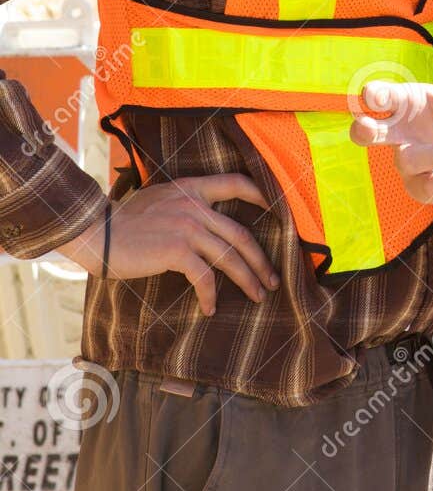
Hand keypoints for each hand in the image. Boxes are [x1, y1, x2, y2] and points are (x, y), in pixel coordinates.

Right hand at [55, 174, 279, 316]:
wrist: (97, 232)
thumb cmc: (124, 221)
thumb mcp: (159, 198)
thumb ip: (184, 203)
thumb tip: (205, 222)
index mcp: (192, 188)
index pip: (236, 183)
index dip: (260, 195)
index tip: (277, 211)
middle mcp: (195, 205)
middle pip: (242, 234)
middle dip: (262, 261)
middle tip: (273, 280)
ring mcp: (188, 227)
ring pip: (231, 257)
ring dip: (248, 280)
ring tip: (258, 296)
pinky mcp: (177, 250)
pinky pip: (205, 276)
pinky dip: (211, 295)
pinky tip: (210, 308)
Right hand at [349, 54, 432, 205]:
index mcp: (404, 102)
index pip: (381, 97)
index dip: (374, 95)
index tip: (373, 95)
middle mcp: (399, 132)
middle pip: (368, 134)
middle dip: (363, 131)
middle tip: (365, 127)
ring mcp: (408, 162)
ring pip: (409, 160)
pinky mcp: (422, 187)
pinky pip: (431, 184)